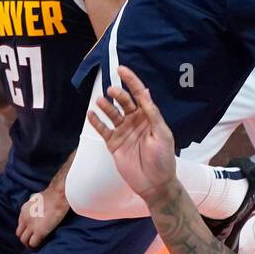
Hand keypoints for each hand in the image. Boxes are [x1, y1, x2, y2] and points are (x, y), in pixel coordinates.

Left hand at [16, 187, 68, 248]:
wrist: (58, 195)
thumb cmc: (52, 194)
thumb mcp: (37, 197)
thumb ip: (33, 203)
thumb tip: (36, 204)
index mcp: (24, 211)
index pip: (20, 225)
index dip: (26, 230)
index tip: (31, 232)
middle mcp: (25, 219)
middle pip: (19, 234)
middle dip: (25, 238)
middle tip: (32, 241)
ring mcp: (31, 226)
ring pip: (24, 241)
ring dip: (29, 244)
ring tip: (36, 245)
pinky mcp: (40, 231)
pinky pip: (33, 243)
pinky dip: (36, 246)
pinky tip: (41, 245)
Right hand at [87, 65, 176, 201]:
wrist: (154, 183)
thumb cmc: (163, 158)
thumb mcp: (161, 133)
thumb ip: (151, 113)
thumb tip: (145, 91)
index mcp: (148, 117)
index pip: (139, 94)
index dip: (131, 81)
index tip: (121, 69)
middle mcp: (135, 121)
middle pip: (124, 102)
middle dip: (118, 94)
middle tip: (112, 90)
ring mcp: (123, 132)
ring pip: (112, 114)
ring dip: (106, 106)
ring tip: (100, 101)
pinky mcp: (113, 144)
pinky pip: (103, 130)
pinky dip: (96, 122)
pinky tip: (91, 114)